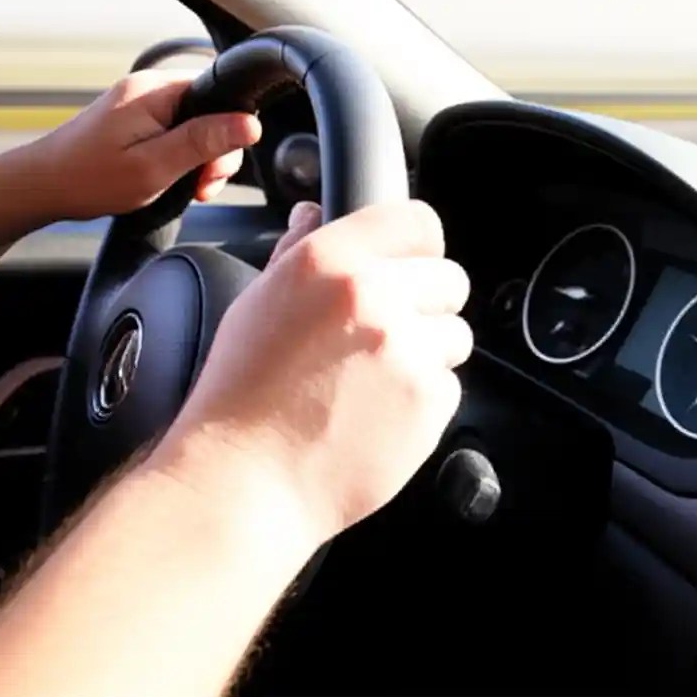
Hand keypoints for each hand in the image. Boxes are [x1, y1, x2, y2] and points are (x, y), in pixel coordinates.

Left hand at [22, 69, 261, 219]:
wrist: (43, 187)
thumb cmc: (90, 179)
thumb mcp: (155, 166)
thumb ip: (204, 142)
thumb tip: (249, 124)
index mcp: (154, 92)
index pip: (217, 94)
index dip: (228, 132)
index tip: (214, 168)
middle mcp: (148, 90)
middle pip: (210, 113)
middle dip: (214, 154)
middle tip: (200, 186)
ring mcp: (141, 105)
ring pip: (196, 127)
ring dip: (198, 161)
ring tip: (184, 188)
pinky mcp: (136, 121)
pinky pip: (176, 134)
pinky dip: (180, 159)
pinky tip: (170, 180)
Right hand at [153, 200, 472, 544]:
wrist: (248, 480)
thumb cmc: (240, 397)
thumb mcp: (257, 304)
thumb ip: (298, 252)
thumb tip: (315, 215)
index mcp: (328, 260)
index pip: (417, 221)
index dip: (418, 246)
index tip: (410, 265)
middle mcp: (374, 295)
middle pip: (449, 278)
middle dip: (427, 304)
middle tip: (387, 334)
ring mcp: (407, 349)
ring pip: (456, 334)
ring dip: (429, 352)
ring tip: (375, 380)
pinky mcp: (430, 399)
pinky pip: (450, 386)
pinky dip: (424, 400)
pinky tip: (377, 413)